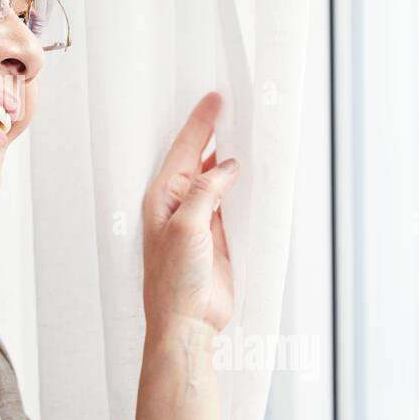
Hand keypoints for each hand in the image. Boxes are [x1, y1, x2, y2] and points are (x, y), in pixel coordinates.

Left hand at [141, 91, 238, 335]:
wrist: (187, 321)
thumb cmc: (173, 279)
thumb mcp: (186, 227)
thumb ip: (205, 192)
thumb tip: (227, 167)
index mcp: (162, 196)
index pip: (184, 149)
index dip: (201, 123)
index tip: (216, 98)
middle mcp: (179, 203)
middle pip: (201, 159)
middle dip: (217, 135)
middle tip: (237, 109)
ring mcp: (200, 219)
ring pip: (219, 179)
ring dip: (232, 160)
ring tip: (250, 134)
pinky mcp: (218, 236)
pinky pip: (233, 203)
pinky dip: (244, 187)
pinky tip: (255, 175)